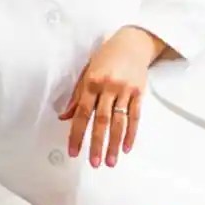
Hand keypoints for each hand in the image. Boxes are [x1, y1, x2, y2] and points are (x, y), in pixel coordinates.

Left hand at [59, 26, 163, 167]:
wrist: (133, 42)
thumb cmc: (107, 56)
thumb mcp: (87, 72)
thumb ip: (77, 96)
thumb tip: (64, 117)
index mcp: (92, 82)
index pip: (82, 113)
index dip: (77, 133)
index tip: (73, 151)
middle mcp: (109, 86)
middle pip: (102, 121)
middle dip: (97, 144)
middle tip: (94, 163)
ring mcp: (126, 90)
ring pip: (119, 122)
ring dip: (114, 144)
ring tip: (110, 161)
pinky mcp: (139, 92)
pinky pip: (136, 116)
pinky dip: (131, 134)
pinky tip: (127, 147)